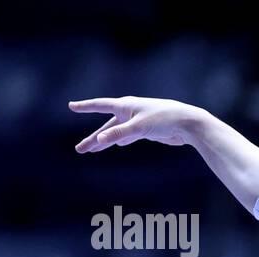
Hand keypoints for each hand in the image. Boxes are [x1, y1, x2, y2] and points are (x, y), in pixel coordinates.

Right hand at [69, 96, 203, 152]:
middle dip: (93, 138)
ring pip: (117, 133)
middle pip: (106, 127)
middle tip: (80, 150)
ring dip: (105, 141)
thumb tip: (100, 140)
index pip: (99, 105)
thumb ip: (119, 133)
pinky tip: (117, 144)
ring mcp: (138, 121)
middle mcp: (130, 112)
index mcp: (125, 105)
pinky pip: (129, 136)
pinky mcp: (148, 130)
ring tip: (92, 150)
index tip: (71, 106)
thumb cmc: (164, 120)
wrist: (188, 124)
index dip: (85, 106)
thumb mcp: (139, 127)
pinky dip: (121, 140)